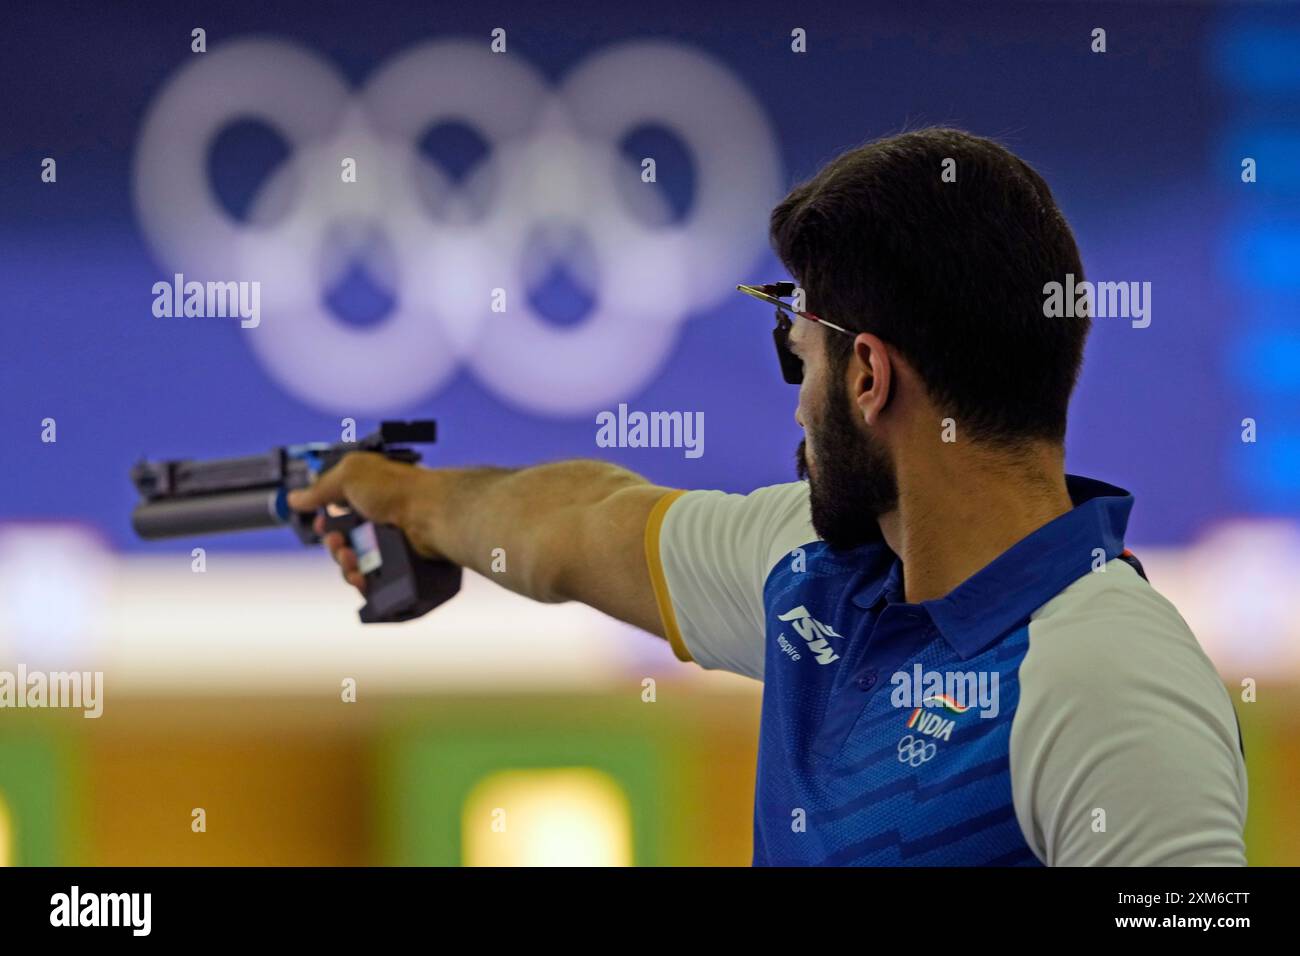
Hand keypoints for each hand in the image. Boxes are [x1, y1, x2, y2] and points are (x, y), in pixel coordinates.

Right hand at [285, 452, 420, 593]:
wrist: (430, 514)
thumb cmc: (396, 488)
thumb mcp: (350, 475)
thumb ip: (320, 488)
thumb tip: (295, 498)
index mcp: (367, 493)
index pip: (337, 513)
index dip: (326, 521)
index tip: (323, 525)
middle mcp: (378, 518)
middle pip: (343, 541)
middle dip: (334, 546)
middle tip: (340, 543)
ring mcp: (389, 542)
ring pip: (355, 563)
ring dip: (345, 565)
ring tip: (352, 562)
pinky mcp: (398, 564)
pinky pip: (373, 579)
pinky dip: (362, 581)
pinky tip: (361, 579)